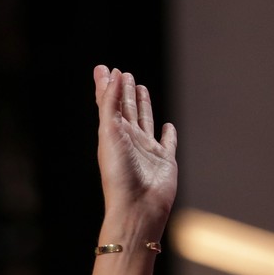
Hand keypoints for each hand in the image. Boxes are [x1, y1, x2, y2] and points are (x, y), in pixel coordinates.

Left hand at [93, 65, 177, 227]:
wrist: (138, 206)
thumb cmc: (119, 173)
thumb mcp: (109, 133)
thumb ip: (110, 104)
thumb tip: (114, 74)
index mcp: (111, 134)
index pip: (108, 103)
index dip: (107, 85)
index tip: (105, 68)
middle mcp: (128, 140)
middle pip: (125, 108)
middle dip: (124, 90)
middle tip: (123, 73)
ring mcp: (146, 150)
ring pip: (145, 120)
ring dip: (142, 104)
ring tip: (141, 87)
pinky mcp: (165, 160)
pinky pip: (167, 142)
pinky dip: (168, 133)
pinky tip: (168, 126)